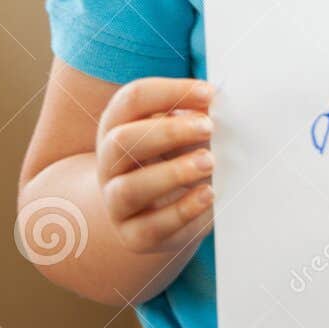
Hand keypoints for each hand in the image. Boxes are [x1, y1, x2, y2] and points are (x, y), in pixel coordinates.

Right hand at [96, 77, 214, 253]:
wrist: (156, 210)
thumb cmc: (173, 156)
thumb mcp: (179, 130)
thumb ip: (193, 115)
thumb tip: (220, 102)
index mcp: (117, 125)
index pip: (132, 99)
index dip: (170, 92)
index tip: (210, 93)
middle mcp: (108, 164)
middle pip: (122, 142)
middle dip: (168, 132)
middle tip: (209, 127)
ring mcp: (115, 202)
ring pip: (129, 189)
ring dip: (173, 173)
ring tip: (209, 162)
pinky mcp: (133, 235)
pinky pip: (151, 228)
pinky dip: (183, 211)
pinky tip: (208, 194)